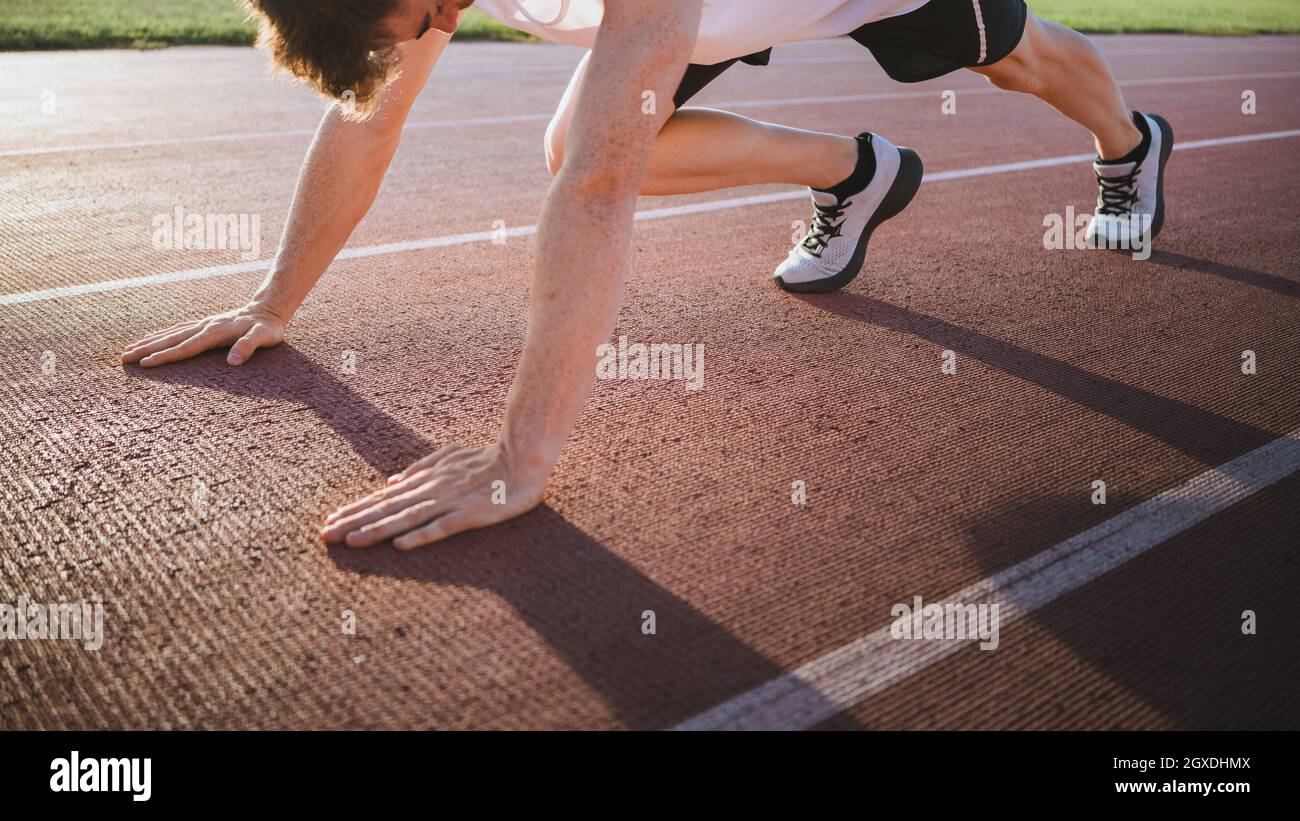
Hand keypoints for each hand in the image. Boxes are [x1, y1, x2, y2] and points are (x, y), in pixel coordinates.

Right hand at [120, 302, 286, 367]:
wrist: (268, 309)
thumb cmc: (268, 328)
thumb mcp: (265, 337)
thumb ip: (249, 347)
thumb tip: (233, 362)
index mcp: (215, 332)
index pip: (186, 347)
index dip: (166, 356)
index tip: (145, 363)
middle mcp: (204, 326)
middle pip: (170, 339)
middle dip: (146, 349)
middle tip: (123, 359)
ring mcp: (202, 324)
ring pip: (169, 334)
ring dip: (148, 342)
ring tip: (127, 350)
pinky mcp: (203, 325)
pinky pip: (177, 330)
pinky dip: (160, 335)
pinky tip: (150, 340)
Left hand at [321, 443, 547, 549]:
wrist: (523, 456)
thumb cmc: (488, 459)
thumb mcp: (449, 457)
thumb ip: (420, 468)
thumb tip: (391, 481)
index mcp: (426, 479)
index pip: (384, 496)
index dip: (356, 509)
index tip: (330, 520)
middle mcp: (432, 490)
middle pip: (387, 508)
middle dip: (354, 521)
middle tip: (324, 536)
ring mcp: (451, 502)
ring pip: (407, 517)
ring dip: (377, 530)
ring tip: (350, 542)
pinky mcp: (472, 514)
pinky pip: (443, 527)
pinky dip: (422, 535)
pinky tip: (401, 546)